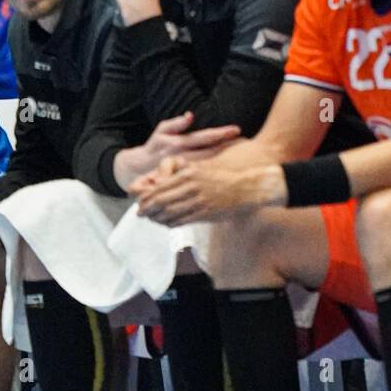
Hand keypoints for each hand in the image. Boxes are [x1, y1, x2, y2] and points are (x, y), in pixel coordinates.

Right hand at [112, 111, 242, 193]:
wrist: (139, 171)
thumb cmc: (155, 147)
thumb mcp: (161, 132)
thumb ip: (175, 124)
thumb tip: (190, 115)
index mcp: (178, 145)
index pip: (204, 137)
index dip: (221, 133)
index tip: (237, 130)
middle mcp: (183, 159)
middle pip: (211, 152)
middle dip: (229, 147)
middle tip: (248, 143)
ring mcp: (185, 172)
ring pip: (209, 165)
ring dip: (226, 160)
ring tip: (245, 154)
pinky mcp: (185, 182)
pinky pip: (203, 177)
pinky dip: (218, 172)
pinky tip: (231, 171)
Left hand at [135, 158, 283, 225]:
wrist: (250, 185)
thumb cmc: (226, 175)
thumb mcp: (203, 166)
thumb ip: (184, 172)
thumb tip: (165, 180)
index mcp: (189, 173)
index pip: (160, 187)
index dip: (147, 197)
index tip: (140, 202)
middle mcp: (192, 187)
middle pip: (161, 201)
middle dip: (148, 209)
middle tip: (141, 214)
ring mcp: (200, 201)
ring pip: (170, 213)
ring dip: (158, 218)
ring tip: (153, 220)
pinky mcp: (207, 213)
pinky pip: (183, 220)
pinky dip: (172, 223)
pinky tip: (168, 223)